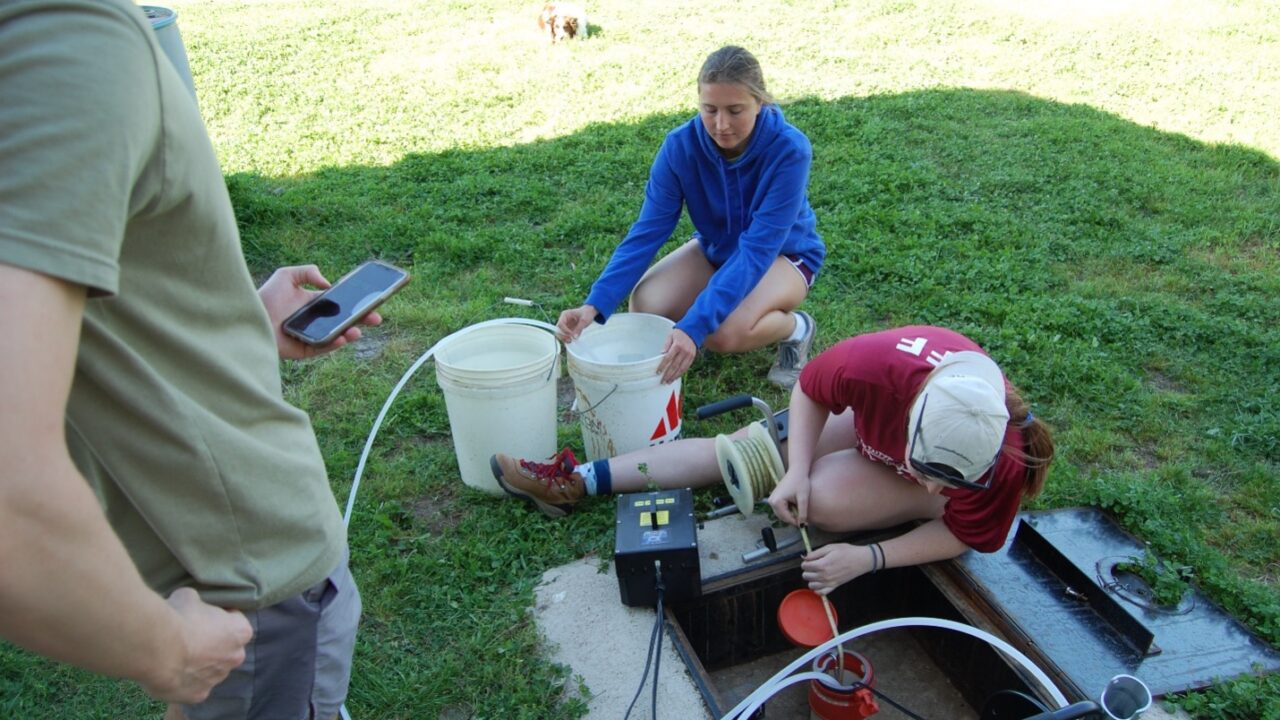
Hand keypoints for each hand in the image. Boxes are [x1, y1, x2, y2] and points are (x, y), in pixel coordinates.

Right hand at [144, 588, 252, 703]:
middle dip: (213, 644)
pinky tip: (171, 672)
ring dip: (199, 664)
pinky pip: (194, 686)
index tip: (203, 617)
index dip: (219, 618)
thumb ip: (198, 605)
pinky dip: (184, 681)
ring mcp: (217, 678)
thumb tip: (192, 606)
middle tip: (189, 637)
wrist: (157, 648)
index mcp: (240, 631)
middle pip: (226, 649)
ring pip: (211, 670)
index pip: (235, 622)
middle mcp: (235, 657)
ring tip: (176, 655)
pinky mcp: (198, 695)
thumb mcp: (190, 597)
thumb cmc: (178, 617)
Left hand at [257, 265, 381, 359]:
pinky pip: (323, 347)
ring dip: (350, 333)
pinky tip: (341, 337)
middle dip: (361, 320)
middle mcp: (316, 321)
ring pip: (337, 336)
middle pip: (344, 322)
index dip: (356, 304)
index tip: (370, 302)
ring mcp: (312, 336)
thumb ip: (307, 271)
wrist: (249, 317)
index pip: (341, 305)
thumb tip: (328, 283)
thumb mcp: (285, 275)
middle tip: (375, 318)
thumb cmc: (265, 298)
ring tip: (357, 330)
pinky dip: (334, 344)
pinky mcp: (305, 349)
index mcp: (315, 305)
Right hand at [556, 305, 597, 343]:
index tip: (571, 334)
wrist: (589, 313)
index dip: (565, 330)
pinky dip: (567, 339)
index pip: (561, 324)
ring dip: (564, 338)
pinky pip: (565, 335)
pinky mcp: (568, 330)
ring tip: (571, 341)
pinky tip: (572, 341)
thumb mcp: (584, 320)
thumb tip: (574, 337)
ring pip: (560, 334)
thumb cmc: (586, 313)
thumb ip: (579, 328)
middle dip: (562, 336)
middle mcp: (563, 320)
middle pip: (558, 329)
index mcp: (565, 315)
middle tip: (569, 340)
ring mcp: (565, 325)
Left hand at [655, 328, 695, 383]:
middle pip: (674, 366)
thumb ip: (666, 345)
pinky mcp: (692, 358)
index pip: (668, 358)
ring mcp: (689, 355)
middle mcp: (684, 351)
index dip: (663, 366)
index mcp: (677, 346)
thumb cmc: (679, 334)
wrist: (693, 330)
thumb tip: (661, 354)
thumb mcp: (670, 336)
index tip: (658, 372)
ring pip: (681, 369)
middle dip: (668, 374)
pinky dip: (680, 373)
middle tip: (662, 381)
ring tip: (668, 382)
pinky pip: (686, 368)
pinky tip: (675, 377)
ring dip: (674, 376)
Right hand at [767, 467, 810, 525]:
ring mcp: (772, 499)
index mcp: (776, 502)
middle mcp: (771, 501)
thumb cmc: (801, 482)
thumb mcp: (803, 499)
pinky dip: (788, 510)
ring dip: (790, 515)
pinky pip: (781, 508)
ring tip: (800, 510)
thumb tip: (802, 526)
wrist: (797, 470)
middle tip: (803, 519)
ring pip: (781, 513)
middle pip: (782, 517)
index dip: (795, 522)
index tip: (804, 524)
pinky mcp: (775, 497)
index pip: (786, 518)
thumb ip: (802, 513)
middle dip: (792, 519)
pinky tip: (796, 506)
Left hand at [801, 543, 873, 595]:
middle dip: (807, 570)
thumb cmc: (847, 552)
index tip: (811, 559)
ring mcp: (829, 583)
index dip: (806, 561)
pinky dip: (818, 589)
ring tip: (817, 573)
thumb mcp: (830, 547)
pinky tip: (820, 582)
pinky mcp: (834, 586)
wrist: (861, 560)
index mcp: (822, 565)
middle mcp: (824, 576)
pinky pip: (821, 592)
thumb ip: (815, 553)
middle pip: (806, 576)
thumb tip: (805, 557)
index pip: (804, 566)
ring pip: (811, 585)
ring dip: (811, 579)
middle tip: (814, 564)